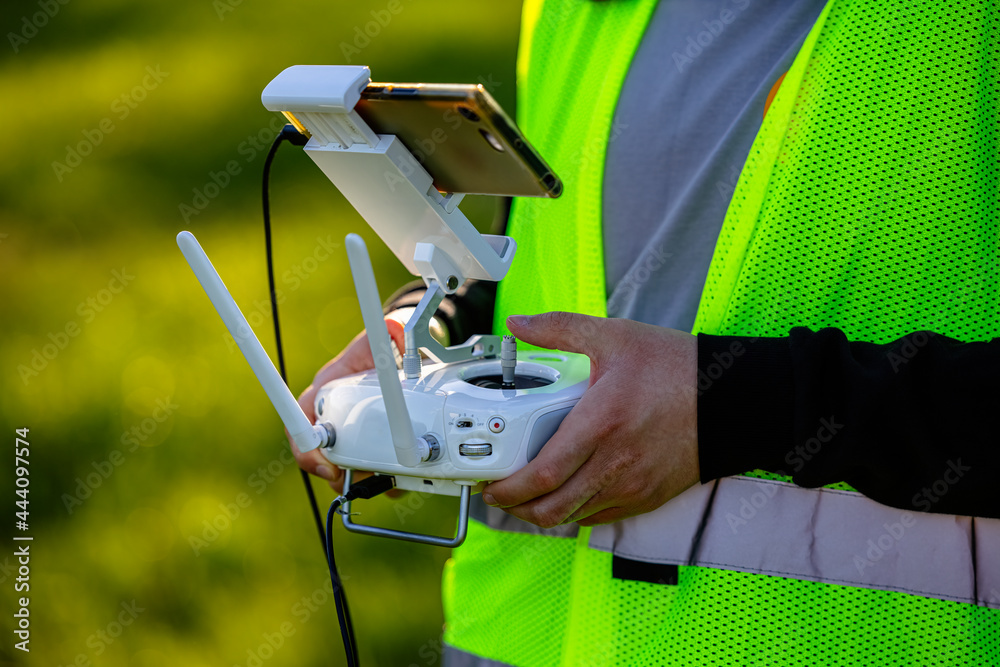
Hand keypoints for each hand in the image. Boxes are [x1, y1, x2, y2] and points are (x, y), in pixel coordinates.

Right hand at [290, 319, 404, 491]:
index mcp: (327, 387)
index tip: (325, 464)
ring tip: (383, 484)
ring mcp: (347, 430)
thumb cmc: (385, 345)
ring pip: (342, 466)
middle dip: (335, 473)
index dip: (305, 445)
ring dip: (359, 480)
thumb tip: (394, 329)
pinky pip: (365, 469)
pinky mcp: (366, 444)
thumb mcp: (387, 334)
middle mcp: (332, 412)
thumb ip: (389, 331)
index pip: (301, 416)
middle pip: (320, 451)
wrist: (400, 354)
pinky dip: (379, 481)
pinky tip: (395, 485)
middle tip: (357, 481)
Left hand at [481, 312, 699, 526]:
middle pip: (552, 508)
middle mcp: (615, 462)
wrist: (733, 398)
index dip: (508, 489)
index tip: (491, 484)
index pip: (543, 474)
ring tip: (528, 494)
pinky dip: (575, 512)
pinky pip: (600, 518)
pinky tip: (567, 492)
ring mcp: (632, 485)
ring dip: (544, 513)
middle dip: (516, 509)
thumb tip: (518, 324)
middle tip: (500, 495)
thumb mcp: (615, 336)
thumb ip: (560, 328)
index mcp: (601, 423)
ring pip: (574, 518)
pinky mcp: (647, 497)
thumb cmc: (676, 368)